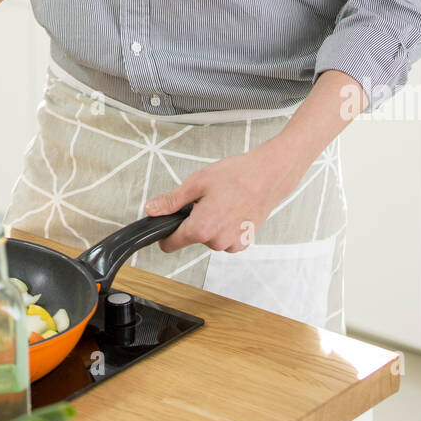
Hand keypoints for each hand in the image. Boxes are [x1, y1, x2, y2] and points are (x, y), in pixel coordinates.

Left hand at [144, 141, 293, 254]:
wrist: (269, 175)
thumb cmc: (237, 176)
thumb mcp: (197, 183)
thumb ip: (171, 201)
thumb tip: (151, 210)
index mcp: (201, 229)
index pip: (171, 244)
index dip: (164, 233)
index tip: (166, 223)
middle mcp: (217, 242)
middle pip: (191, 238)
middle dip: (193, 220)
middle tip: (205, 199)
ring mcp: (232, 244)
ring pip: (209, 238)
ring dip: (210, 224)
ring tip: (223, 202)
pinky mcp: (244, 242)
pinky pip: (224, 238)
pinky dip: (224, 227)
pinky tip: (233, 210)